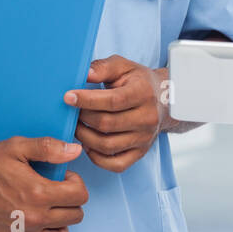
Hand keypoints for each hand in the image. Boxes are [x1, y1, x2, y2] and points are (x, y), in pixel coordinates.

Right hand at [0, 136, 87, 231]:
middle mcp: (34, 218)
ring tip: (51, 215)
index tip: (63, 178)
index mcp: (39, 193)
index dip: (76, 183)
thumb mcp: (18, 146)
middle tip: (56, 193)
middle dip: (71, 202)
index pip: (81, 195)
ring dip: (62, 228)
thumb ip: (50, 148)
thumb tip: (75, 151)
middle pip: (75, 216)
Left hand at [65, 55, 168, 172]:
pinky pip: (115, 164)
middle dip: (83, 118)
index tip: (68, 97)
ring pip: (107, 146)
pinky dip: (96, 158)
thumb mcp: (123, 67)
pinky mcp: (141, 152)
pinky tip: (89, 144)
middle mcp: (148, 117)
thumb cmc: (138, 81)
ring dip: (85, 137)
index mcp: (144, 93)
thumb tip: (85, 74)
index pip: (113, 101)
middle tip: (72, 111)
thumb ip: (103, 68)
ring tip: (77, 126)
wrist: (164, 99)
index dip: (87, 100)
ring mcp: (145, 138)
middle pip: (107, 124)